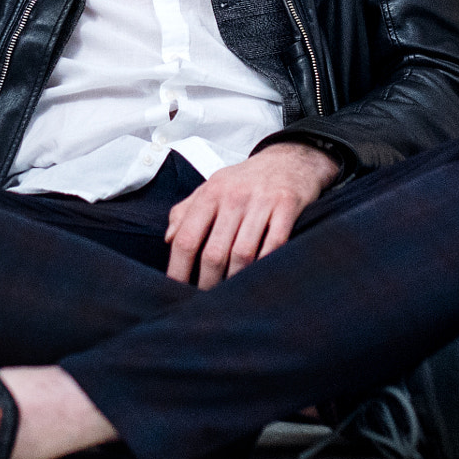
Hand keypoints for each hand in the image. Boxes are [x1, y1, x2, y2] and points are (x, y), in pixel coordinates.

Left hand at [165, 144, 339, 289]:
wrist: (290, 159)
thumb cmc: (245, 180)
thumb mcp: (212, 187)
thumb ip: (187, 211)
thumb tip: (169, 240)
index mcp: (210, 193)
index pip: (186, 237)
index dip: (178, 268)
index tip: (175, 289)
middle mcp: (234, 196)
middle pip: (214, 252)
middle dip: (207, 282)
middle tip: (206, 300)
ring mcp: (262, 201)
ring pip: (243, 254)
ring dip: (235, 281)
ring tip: (230, 295)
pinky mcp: (287, 206)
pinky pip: (274, 245)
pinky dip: (264, 266)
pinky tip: (258, 279)